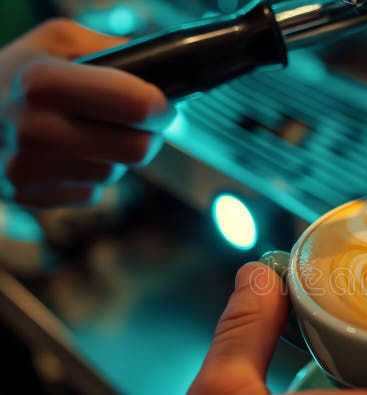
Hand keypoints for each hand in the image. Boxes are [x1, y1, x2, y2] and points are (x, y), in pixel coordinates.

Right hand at [0, 19, 170, 207]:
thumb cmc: (21, 71)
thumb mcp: (59, 40)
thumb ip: (111, 48)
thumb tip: (160, 69)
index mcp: (42, 82)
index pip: (136, 106)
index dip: (158, 107)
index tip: (159, 105)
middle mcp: (32, 128)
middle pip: (136, 150)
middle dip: (146, 135)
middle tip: (137, 123)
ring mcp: (27, 168)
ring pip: (114, 174)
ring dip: (114, 157)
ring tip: (88, 133)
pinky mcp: (28, 196)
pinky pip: (91, 193)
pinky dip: (88, 176)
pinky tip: (67, 154)